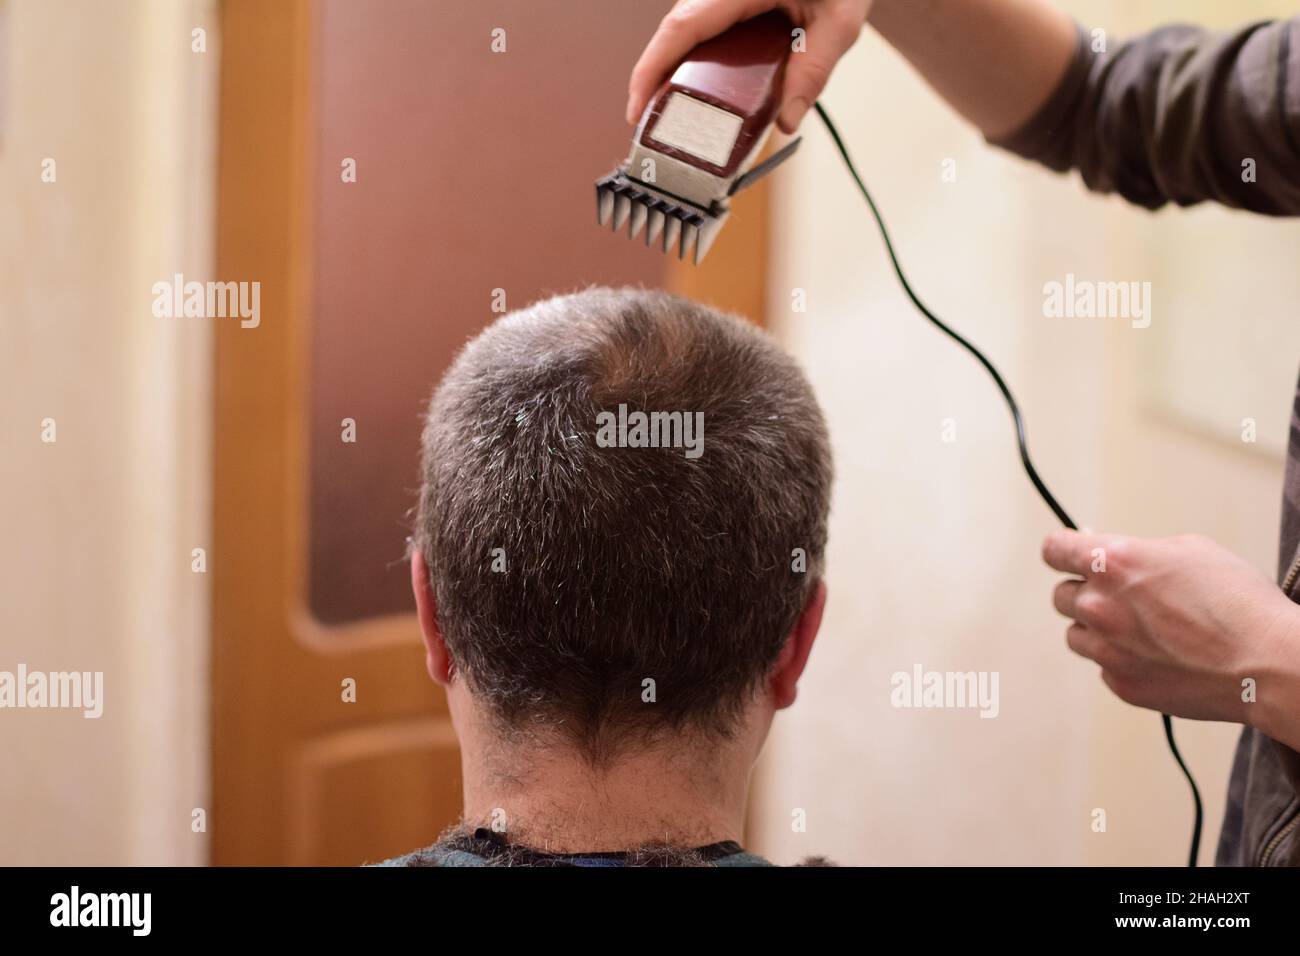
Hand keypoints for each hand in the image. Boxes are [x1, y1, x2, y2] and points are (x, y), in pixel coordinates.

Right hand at [628, 0, 873, 133]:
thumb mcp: (839, 21)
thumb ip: (815, 71)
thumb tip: (787, 121)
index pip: (682, 26)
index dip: (652, 68)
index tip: (637, 109)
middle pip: (675, 30)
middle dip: (656, 77)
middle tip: (650, 124)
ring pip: (686, 29)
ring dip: (675, 70)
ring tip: (670, 112)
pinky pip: (704, 27)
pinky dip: (696, 59)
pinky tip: (701, 88)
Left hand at [1043, 530, 1299, 727]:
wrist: (1268, 663)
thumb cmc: (1238, 600)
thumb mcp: (1190, 551)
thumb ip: (1138, 552)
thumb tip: (1112, 558)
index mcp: (1112, 563)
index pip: (1054, 550)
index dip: (1062, 552)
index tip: (1067, 556)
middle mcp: (1099, 606)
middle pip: (1061, 595)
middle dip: (1085, 593)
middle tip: (1121, 597)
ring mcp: (1107, 650)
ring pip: (1076, 635)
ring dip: (1097, 629)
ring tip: (1140, 630)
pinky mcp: (1121, 684)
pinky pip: (1104, 667)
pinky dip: (1122, 661)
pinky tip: (1159, 657)